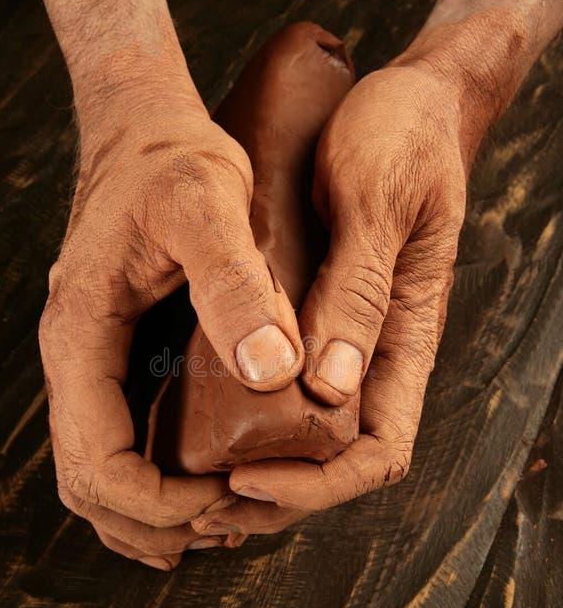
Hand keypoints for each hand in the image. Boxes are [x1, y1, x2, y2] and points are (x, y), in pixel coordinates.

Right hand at [40, 79, 302, 566]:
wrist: (144, 129)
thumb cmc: (172, 160)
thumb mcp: (208, 206)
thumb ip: (234, 286)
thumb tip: (272, 375)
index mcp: (81, 337)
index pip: (96, 463)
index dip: (158, 502)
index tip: (224, 496)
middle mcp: (75, 359)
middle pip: (90, 485)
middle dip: (155, 521)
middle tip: (227, 520)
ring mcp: (92, 361)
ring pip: (98, 474)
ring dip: (149, 515)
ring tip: (214, 524)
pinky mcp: (116, 356)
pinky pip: (118, 442)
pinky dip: (151, 484)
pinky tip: (197, 490)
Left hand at [193, 27, 495, 537]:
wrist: (415, 101)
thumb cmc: (403, 140)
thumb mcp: (377, 202)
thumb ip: (357, 291)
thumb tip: (330, 390)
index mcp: (408, 336)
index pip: (378, 452)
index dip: (315, 485)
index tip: (245, 478)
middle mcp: (383, 352)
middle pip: (339, 463)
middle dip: (275, 498)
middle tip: (199, 505)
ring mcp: (356, 340)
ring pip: (315, 440)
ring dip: (260, 474)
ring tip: (192, 484)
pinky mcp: (328, 319)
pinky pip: (297, 396)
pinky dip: (255, 428)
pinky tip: (205, 428)